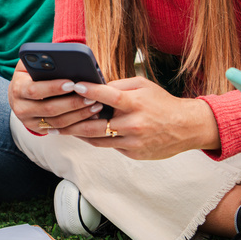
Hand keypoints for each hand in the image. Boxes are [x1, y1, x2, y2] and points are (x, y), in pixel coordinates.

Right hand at [7, 60, 104, 132]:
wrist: (19, 94)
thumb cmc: (29, 74)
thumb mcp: (30, 64)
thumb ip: (42, 60)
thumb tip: (62, 57)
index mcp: (17, 89)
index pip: (35, 90)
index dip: (54, 88)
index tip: (73, 83)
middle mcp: (20, 108)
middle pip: (49, 109)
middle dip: (72, 103)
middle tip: (91, 97)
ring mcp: (29, 122)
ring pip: (57, 122)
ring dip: (78, 115)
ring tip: (95, 106)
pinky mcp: (38, 130)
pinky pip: (60, 130)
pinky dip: (77, 124)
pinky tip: (90, 116)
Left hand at [50, 77, 219, 159]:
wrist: (187, 127)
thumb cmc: (161, 102)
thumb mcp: (143, 85)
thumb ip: (118, 86)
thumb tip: (94, 87)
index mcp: (135, 103)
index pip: (108, 96)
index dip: (89, 91)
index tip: (73, 85)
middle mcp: (133, 123)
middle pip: (95, 125)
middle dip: (71, 122)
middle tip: (53, 118)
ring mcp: (134, 141)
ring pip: (98, 139)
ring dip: (78, 134)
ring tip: (62, 128)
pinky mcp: (134, 153)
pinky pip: (109, 147)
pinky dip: (96, 140)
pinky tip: (83, 134)